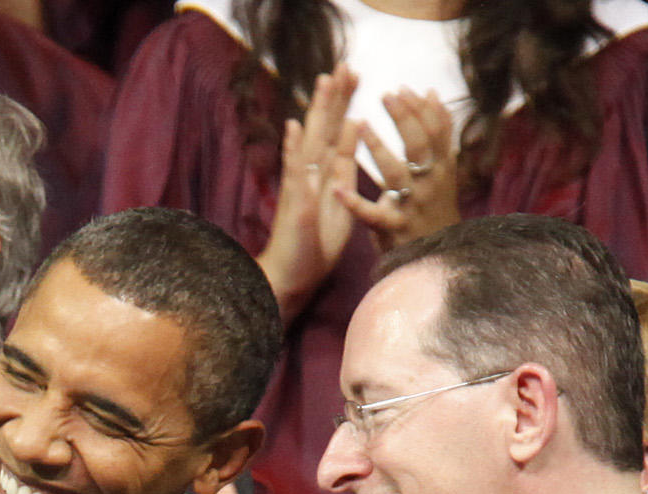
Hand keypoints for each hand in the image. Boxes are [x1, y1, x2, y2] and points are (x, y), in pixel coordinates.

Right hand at [260, 68, 362, 312]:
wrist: (293, 276)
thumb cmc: (315, 245)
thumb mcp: (343, 203)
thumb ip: (346, 169)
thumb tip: (353, 133)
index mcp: (327, 174)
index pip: (338, 130)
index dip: (346, 102)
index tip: (354, 74)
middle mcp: (312, 174)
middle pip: (324, 127)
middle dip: (335, 96)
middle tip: (344, 64)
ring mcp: (300, 185)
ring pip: (310, 141)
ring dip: (316, 112)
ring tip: (322, 82)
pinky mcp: (294, 203)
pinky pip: (295, 174)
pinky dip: (293, 150)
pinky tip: (293, 127)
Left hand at [343, 89, 463, 244]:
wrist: (435, 258)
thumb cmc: (432, 206)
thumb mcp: (441, 170)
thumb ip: (438, 134)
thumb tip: (431, 93)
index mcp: (442, 168)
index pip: (435, 131)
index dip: (419, 109)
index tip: (401, 88)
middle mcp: (429, 185)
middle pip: (419, 146)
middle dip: (403, 118)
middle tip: (385, 95)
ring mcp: (411, 208)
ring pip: (395, 175)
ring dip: (378, 149)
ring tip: (360, 125)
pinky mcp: (393, 230)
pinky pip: (371, 215)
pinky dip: (353, 203)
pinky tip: (336, 189)